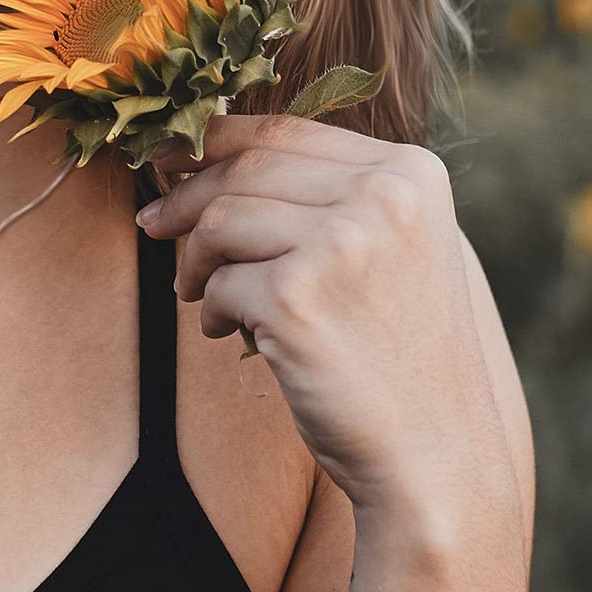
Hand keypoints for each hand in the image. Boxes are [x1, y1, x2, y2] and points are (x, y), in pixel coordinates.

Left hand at [137, 113, 512, 526]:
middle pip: (244, 169)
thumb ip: (336, 192)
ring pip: (219, 220)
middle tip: (153, 225)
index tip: (167, 158)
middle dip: (184, 198)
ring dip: (196, 261)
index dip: (214, 141)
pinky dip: (214, 309)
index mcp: (411, 173)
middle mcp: (383, 197)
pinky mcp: (296, 298)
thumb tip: (221, 148)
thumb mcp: (398, 248)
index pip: (285, 131)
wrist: (438, 460)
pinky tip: (233, 334)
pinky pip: (218, 283)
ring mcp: (341, 244)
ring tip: (202, 295)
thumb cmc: (405, 354)